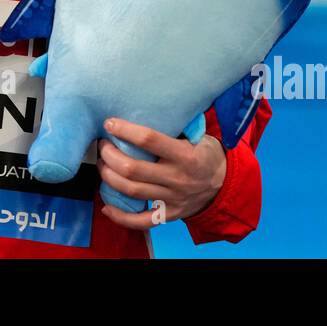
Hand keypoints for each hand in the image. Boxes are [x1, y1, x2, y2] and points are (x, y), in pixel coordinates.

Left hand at [96, 116, 226, 229]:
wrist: (225, 185)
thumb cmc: (204, 153)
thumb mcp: (198, 135)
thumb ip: (177, 124)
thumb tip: (146, 104)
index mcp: (185, 155)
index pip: (149, 140)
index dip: (125, 130)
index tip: (109, 123)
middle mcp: (176, 179)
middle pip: (132, 169)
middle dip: (110, 155)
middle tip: (102, 145)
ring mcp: (172, 199)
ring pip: (131, 191)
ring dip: (108, 177)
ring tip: (102, 164)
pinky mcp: (168, 215)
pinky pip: (140, 221)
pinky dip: (120, 216)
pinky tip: (106, 206)